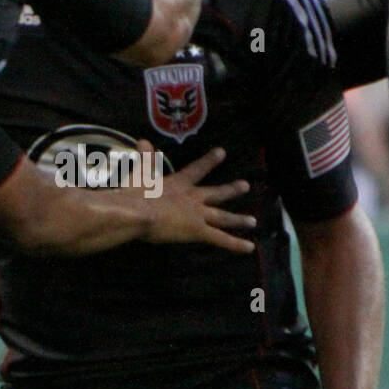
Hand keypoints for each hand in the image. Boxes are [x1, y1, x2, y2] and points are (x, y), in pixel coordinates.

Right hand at [140, 142, 256, 252]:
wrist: (137, 212)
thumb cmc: (135, 194)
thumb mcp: (140, 173)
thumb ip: (146, 158)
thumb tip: (142, 141)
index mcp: (179, 184)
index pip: (197, 169)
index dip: (209, 161)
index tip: (222, 152)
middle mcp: (193, 198)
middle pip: (217, 194)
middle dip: (231, 190)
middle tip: (245, 185)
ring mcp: (198, 215)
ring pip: (223, 218)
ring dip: (239, 219)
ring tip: (253, 221)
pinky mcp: (198, 231)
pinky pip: (221, 239)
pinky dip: (236, 244)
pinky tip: (250, 247)